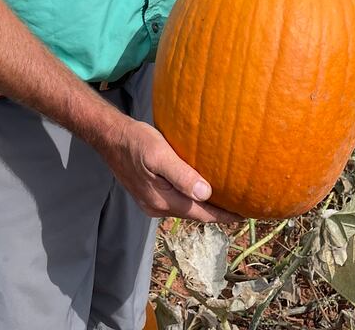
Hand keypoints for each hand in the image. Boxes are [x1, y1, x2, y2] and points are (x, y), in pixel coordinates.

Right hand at [103, 118, 241, 223]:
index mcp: (162, 200)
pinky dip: (190, 198)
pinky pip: (175, 201)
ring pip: (185, 209)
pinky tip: (199, 190)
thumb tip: (206, 193)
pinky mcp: (148, 194)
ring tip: (225, 201)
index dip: (223, 216)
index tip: (244, 216)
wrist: (110, 137)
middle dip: (216, 213)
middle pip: (194, 215)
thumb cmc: (136, 140)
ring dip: (204, 207)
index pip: (200, 214)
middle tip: (240, 208)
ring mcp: (151, 202)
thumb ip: (181, 175)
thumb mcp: (160, 154)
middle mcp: (157, 206)